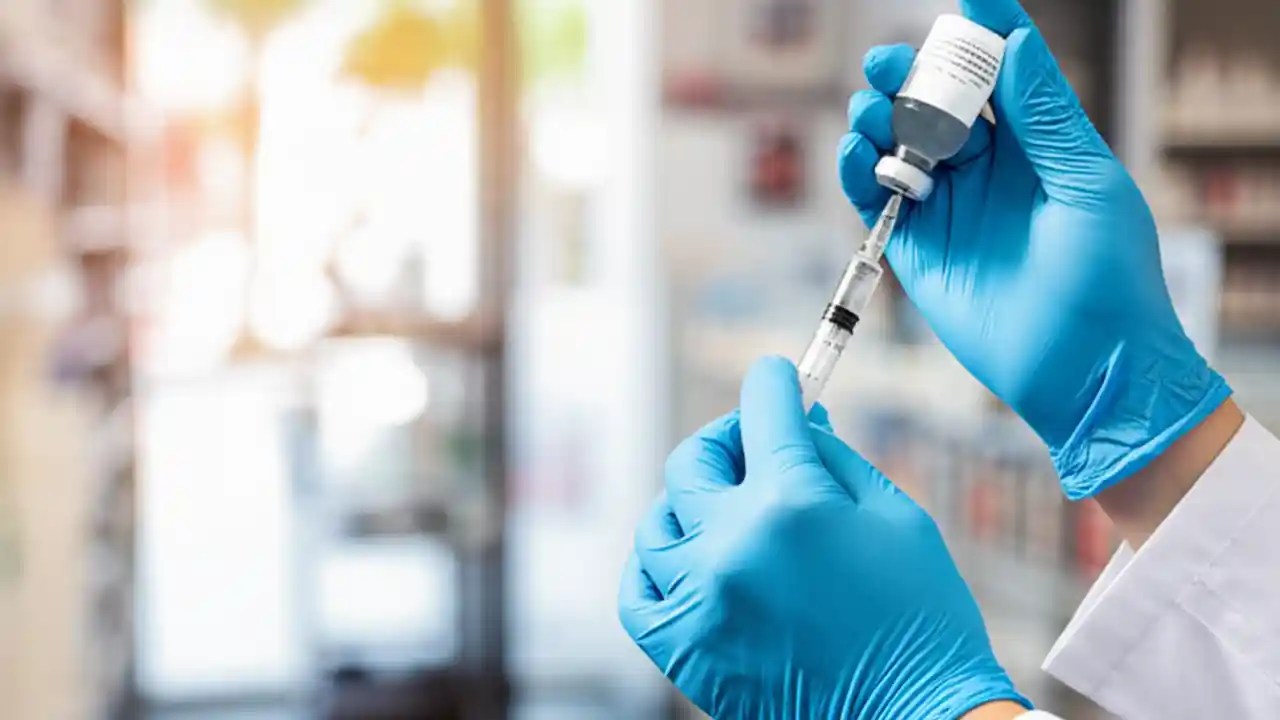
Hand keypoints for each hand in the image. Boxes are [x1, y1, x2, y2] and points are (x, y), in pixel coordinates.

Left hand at [619, 357, 1027, 718]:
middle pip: (693, 460)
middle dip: (725, 438)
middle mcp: (731, 544)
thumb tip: (796, 419)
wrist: (916, 719)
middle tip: (753, 443)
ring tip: (726, 509)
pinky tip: (687, 558)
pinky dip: (655, 565)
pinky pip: (637, 591)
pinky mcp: (684, 649)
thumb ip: (835, 458)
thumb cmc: (921, 619)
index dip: (774, 382)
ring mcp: (699, 598)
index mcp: (791, 504)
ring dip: (691, 503)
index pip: (762, 409)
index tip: (778, 377)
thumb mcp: (896, 517)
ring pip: (660, 522)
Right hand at [837, 0, 1230, 498]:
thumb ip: (1045, 116)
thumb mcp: (1086, 183)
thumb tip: (1017, 43)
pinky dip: (858, 175)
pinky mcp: (918, 252)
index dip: (983, 36)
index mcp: (1039, 149)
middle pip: (938, 105)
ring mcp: (950, 211)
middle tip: (891, 62)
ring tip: (870, 110)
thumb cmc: (1109, 279)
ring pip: (899, 148)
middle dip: (912, 75)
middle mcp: (990, 173)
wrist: (1087, 371)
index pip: (1004, 77)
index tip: (966, 1)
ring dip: (878, 121)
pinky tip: (855, 154)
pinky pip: (877, 202)